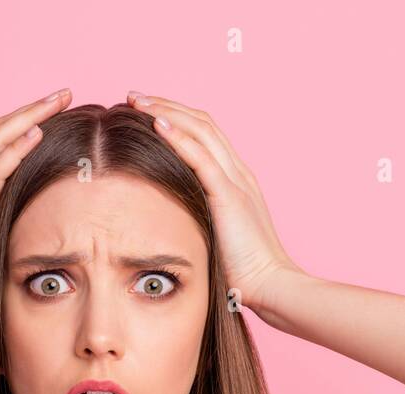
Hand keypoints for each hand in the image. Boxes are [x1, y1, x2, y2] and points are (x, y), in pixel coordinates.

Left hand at [126, 91, 302, 316]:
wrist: (271, 286)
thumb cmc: (243, 273)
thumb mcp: (216, 238)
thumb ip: (199, 221)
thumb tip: (167, 223)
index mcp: (237, 181)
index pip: (205, 135)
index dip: (175, 118)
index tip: (145, 111)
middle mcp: (239, 172)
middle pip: (201, 123)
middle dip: (166, 105)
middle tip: (133, 96)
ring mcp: (236, 181)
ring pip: (200, 130)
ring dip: (166, 111)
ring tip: (136, 101)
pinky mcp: (229, 195)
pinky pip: (200, 156)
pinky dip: (177, 136)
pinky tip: (155, 123)